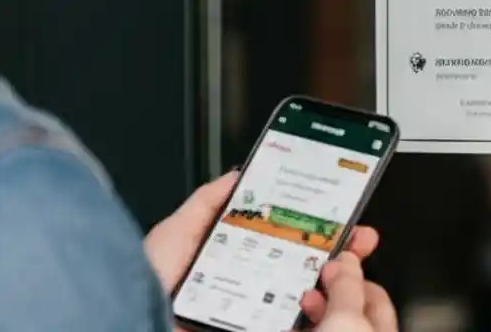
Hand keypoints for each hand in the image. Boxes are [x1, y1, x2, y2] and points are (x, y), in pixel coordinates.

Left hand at [142, 171, 383, 330]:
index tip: (342, 220)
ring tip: (343, 266)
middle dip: (339, 254)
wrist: (131, 322)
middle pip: (305, 274)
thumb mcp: (175, 233)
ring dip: (332, 284)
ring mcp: (253, 318)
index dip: (315, 233)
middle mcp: (246, 296)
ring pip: (308, 304)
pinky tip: (323, 300)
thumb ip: (208, 203)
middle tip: (359, 239)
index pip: (283, 248)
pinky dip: (315, 318)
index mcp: (231, 268)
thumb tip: (238, 173)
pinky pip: (296, 327)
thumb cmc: (143, 286)